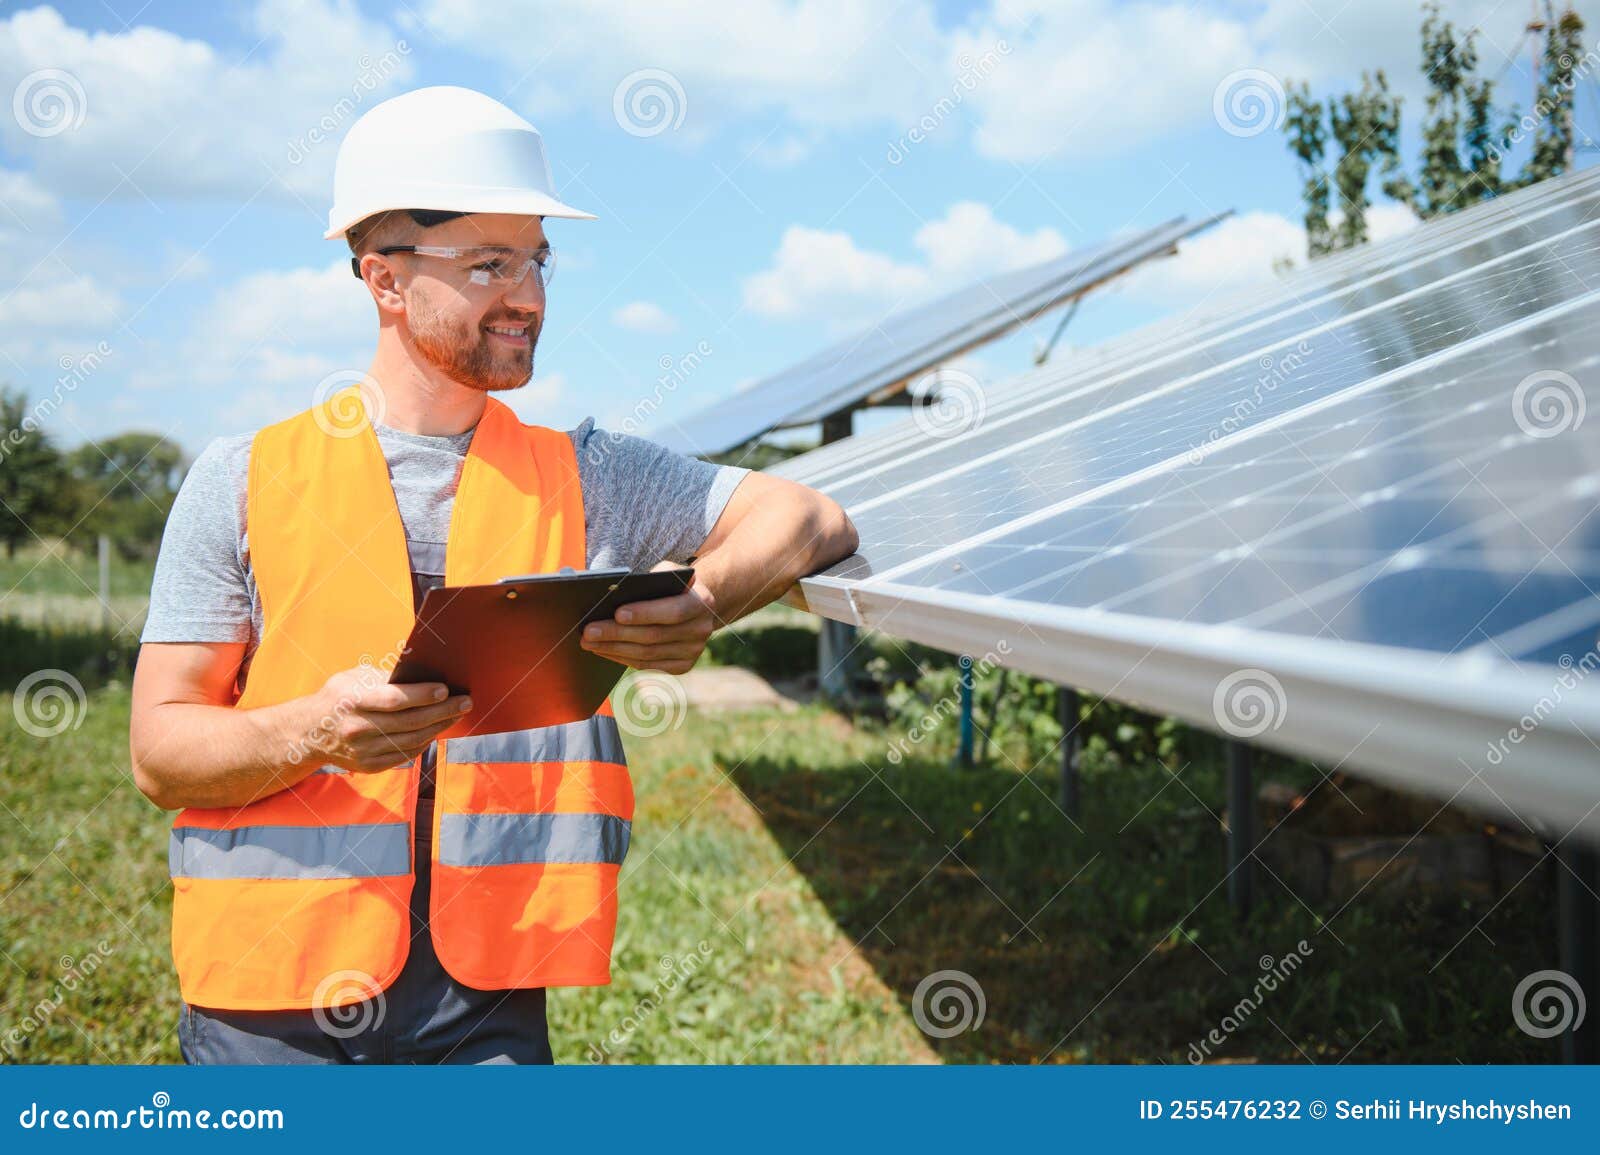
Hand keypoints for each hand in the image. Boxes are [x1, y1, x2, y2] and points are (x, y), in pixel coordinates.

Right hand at [297, 664, 473, 773]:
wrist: (309, 733)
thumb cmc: (338, 697)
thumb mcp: (354, 678)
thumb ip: (385, 676)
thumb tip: (422, 672)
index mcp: (354, 701)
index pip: (394, 700)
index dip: (423, 695)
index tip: (445, 689)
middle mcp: (358, 728)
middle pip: (410, 722)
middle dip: (443, 711)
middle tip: (466, 702)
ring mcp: (364, 751)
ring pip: (412, 740)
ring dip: (439, 726)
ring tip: (456, 714)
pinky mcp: (370, 765)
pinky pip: (406, 753)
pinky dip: (424, 741)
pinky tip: (436, 729)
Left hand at [579, 579, 716, 674]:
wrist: (694, 606)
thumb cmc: (672, 585)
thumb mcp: (668, 573)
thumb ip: (651, 579)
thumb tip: (615, 591)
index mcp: (701, 602)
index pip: (673, 612)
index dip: (645, 614)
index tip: (617, 613)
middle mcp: (701, 629)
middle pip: (654, 636)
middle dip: (617, 634)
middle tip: (589, 631)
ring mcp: (693, 651)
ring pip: (647, 654)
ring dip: (614, 649)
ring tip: (588, 642)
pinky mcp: (682, 666)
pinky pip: (647, 666)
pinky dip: (622, 659)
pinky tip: (604, 651)